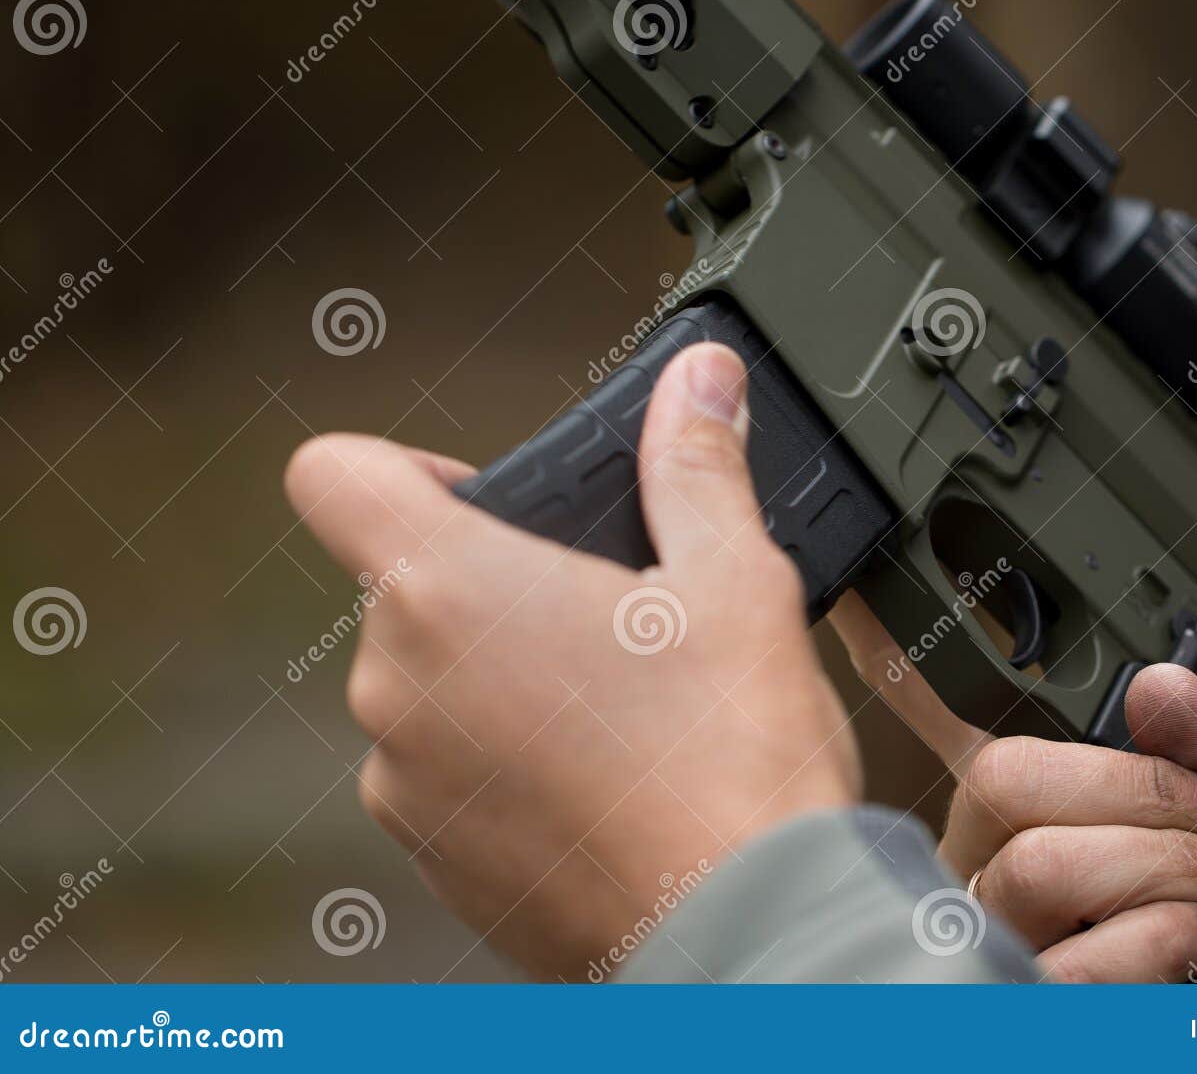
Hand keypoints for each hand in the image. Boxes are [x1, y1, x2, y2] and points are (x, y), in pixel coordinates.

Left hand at [285, 344, 860, 980]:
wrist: (744, 933)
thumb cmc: (731, 761)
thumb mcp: (733, 581)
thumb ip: (696, 466)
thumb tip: (699, 380)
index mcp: (449, 592)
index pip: (334, 476)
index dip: (399, 467)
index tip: (479, 498)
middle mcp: (395, 686)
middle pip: (404, 589)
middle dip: (491, 588)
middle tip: (603, 617)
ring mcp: (404, 782)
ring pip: (426, 686)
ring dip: (498, 680)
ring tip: (613, 711)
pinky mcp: (431, 859)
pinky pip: (442, 773)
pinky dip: (500, 763)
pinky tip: (599, 782)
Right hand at [829, 596, 1196, 981]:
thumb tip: (1155, 686)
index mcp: (1054, 797)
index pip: (951, 721)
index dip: (893, 664)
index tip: (860, 608)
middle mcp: (1008, 862)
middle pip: (998, 780)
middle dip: (1134, 788)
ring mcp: (1013, 940)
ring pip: (1034, 866)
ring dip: (1163, 865)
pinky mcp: (1032, 1002)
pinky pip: (1064, 961)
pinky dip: (1160, 939)